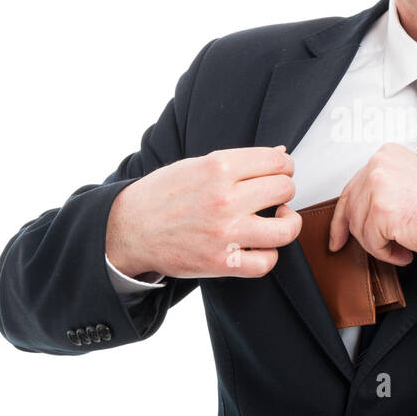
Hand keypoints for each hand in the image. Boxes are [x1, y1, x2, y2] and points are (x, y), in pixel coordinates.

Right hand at [106, 146, 300, 278]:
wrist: (129, 229)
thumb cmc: (163, 195)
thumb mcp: (196, 165)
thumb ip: (240, 161)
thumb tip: (281, 151)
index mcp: (217, 167)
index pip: (276, 160)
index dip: (283, 165)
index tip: (277, 171)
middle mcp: (224, 199)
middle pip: (285, 189)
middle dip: (284, 189)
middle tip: (272, 195)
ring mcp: (225, 234)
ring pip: (286, 228)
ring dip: (287, 222)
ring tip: (276, 218)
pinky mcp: (222, 263)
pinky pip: (267, 262)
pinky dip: (269, 255)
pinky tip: (260, 245)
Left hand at [328, 142, 416, 266]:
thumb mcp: (413, 185)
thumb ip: (387, 190)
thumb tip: (365, 212)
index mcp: (388, 155)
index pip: (353, 187)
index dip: (344, 215)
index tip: (339, 233)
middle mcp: (380, 165)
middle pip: (351, 208)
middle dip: (358, 234)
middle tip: (368, 247)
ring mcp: (379, 187)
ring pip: (360, 228)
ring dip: (381, 245)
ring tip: (405, 245)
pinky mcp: (383, 212)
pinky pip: (371, 243)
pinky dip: (388, 254)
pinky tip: (406, 250)